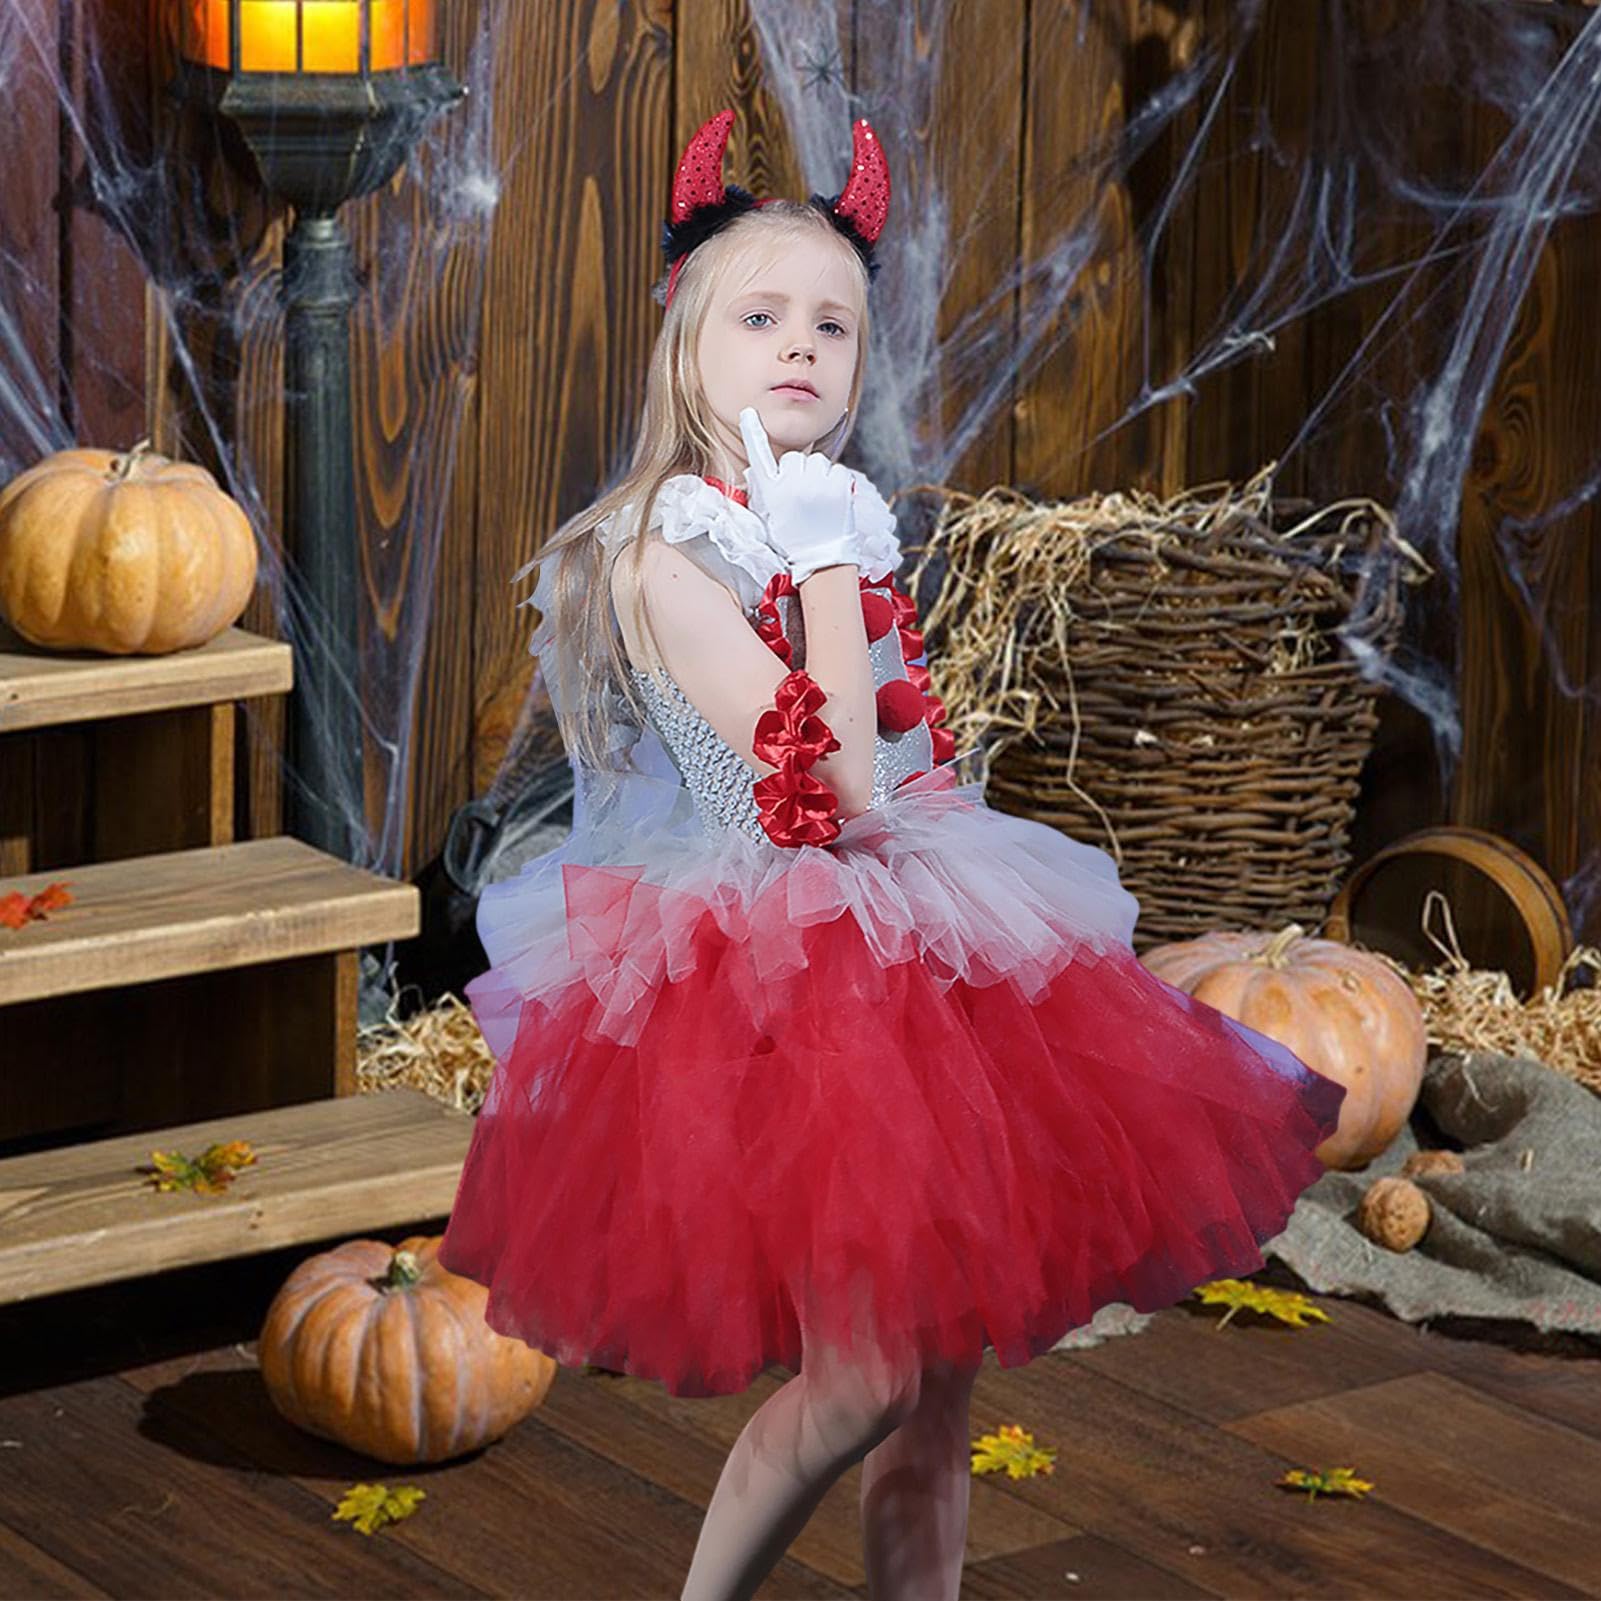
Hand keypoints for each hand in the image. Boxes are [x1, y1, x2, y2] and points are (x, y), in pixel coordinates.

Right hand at [738, 406, 860, 583]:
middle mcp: (793, 483)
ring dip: (817, 476)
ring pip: (816, 461)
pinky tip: (832, 501)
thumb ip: (762, 491)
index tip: (749, 413)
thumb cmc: (792, 541)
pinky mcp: (841, 485)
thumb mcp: (767, 518)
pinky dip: (835, 483)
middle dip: (797, 471)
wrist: (823, 560)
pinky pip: (837, 471)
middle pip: (794, 458)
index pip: (759, 456)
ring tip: (818, 501)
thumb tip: (757, 469)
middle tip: (802, 497)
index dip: (752, 433)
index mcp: (772, 491)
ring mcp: (818, 483)